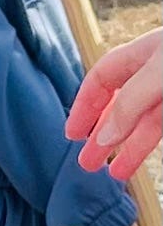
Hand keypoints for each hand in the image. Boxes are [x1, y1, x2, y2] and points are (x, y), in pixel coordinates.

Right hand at [67, 28, 162, 179]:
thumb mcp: (158, 74)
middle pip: (120, 104)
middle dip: (102, 133)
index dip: (85, 105)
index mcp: (144, 52)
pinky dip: (143, 147)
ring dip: (125, 148)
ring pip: (142, 122)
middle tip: (87, 160)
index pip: (103, 78)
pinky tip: (131, 163)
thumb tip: (104, 137)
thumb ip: (131, 103)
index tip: (72, 133)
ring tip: (110, 173)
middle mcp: (155, 73)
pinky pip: (158, 129)